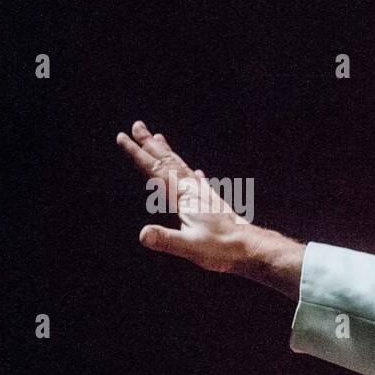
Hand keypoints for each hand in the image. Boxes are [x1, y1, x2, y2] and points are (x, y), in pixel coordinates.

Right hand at [116, 120, 248, 271]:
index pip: (154, 169)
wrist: (252, 248)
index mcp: (183, 196)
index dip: (137, 153)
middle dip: (150, 144)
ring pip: (182, 167)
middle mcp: (193, 189)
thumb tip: (144, 235)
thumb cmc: (222, 249)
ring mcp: (205, 194)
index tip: (122, 137)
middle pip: (167, 161)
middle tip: (137, 125)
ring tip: (159, 138)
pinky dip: (191, 172)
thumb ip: (166, 240)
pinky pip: (199, 182)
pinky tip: (195, 172)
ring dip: (168, 153)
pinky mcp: (214, 202)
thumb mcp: (190, 247)